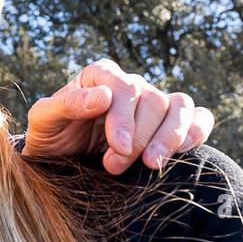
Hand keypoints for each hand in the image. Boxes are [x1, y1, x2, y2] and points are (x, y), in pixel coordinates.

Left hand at [21, 58, 213, 173]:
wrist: (58, 157)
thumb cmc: (49, 134)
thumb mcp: (43, 119)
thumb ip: (66, 104)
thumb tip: (102, 96)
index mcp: (100, 75)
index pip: (124, 87)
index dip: (124, 118)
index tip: (118, 146)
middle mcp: (131, 84)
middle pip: (153, 101)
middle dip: (138, 138)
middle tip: (114, 166)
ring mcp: (153, 102)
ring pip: (180, 107)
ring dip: (169, 138)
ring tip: (150, 165)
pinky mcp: (170, 122)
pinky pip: (199, 117)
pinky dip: (196, 132)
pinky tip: (180, 152)